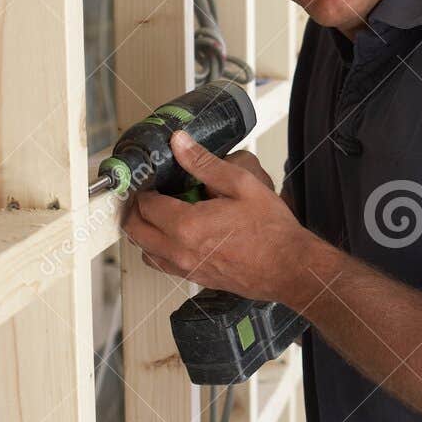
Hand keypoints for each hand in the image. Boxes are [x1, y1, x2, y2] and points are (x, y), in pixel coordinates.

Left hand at [122, 130, 306, 300]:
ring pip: (144, 251)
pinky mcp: (195, 278)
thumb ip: (204, 163)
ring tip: (157, 213)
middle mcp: (180, 251)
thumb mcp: (240, 185)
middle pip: (135, 230)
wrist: (288, 267)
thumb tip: (179, 143)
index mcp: (187, 226)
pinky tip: (174, 235)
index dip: (143, 188)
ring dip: (143, 231)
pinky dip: (157, 249)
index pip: (145, 205)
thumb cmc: (271, 231)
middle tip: (144, 194)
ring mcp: (186, 268)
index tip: (149, 179)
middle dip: (134, 209)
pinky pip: (161, 265)